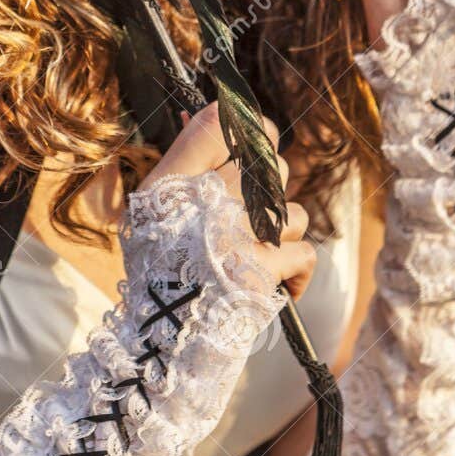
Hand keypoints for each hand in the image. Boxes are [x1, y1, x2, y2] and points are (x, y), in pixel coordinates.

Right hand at [140, 100, 316, 298]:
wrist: (163, 336)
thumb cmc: (156, 271)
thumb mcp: (150, 212)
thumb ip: (182, 169)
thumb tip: (213, 120)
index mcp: (173, 181)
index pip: (221, 123)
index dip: (250, 130)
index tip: (256, 145)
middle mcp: (207, 199)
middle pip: (269, 165)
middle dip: (269, 192)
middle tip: (252, 218)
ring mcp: (237, 233)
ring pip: (291, 211)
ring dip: (281, 234)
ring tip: (256, 256)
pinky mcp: (263, 268)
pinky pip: (304, 252)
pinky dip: (297, 272)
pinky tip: (280, 283)